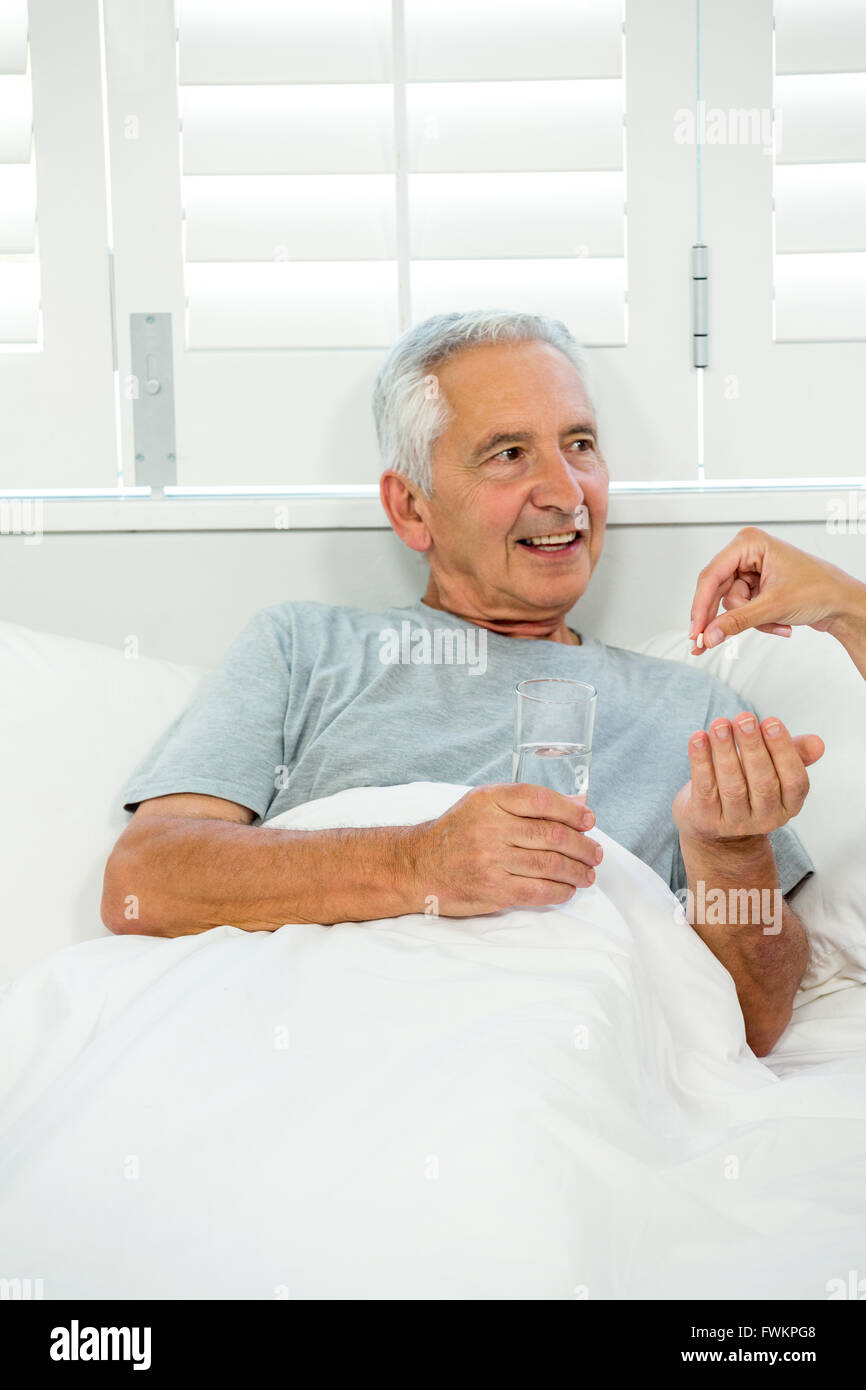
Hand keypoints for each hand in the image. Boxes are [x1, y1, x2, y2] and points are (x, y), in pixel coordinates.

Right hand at [409, 783, 601, 915]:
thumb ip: (525, 804)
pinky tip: (568, 889)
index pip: (541, 800)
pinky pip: (538, 890)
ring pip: (550, 864)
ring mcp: (491, 860)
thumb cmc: (456, 833)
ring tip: (588, 874)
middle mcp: (491, 827)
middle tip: (595, 853)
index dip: (571, 812)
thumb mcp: (483, 804)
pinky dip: (560, 891)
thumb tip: (576, 807)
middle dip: (583, 847)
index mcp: (490, 799)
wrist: (417, 865)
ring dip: (577, 871)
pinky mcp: (493, 889)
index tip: (588, 821)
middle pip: (552, 836)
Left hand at [672, 712, 823, 846]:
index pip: (794, 780)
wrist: (714, 825)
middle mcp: (765, 817)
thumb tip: (818, 743)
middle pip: (763, 782)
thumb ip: (795, 753)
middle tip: (744, 718)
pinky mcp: (707, 819)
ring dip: (725, 751)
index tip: (770, 721)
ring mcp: (735, 822)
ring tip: (720, 724)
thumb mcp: (775, 769)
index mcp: (789, 805)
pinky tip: (698, 737)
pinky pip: (704, 788)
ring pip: (732, 785)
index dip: (783, 750)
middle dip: (753, 747)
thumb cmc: (750, 784)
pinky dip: (700, 761)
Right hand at [688, 527, 860, 653]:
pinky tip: (779, 624)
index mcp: (749, 544)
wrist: (844, 603)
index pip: (711, 576)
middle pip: (718, 592)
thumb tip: (708, 636)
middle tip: (709, 643)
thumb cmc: (820, 590)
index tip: (694, 632)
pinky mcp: (757, 586)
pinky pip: (742, 610)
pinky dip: (759, 621)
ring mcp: (751, 570)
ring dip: (751, 621)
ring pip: (731, 605)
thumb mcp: (773, 606)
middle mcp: (747, 554)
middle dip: (731, 617)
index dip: (700, 607)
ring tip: (776, 623)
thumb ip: (736, 621)